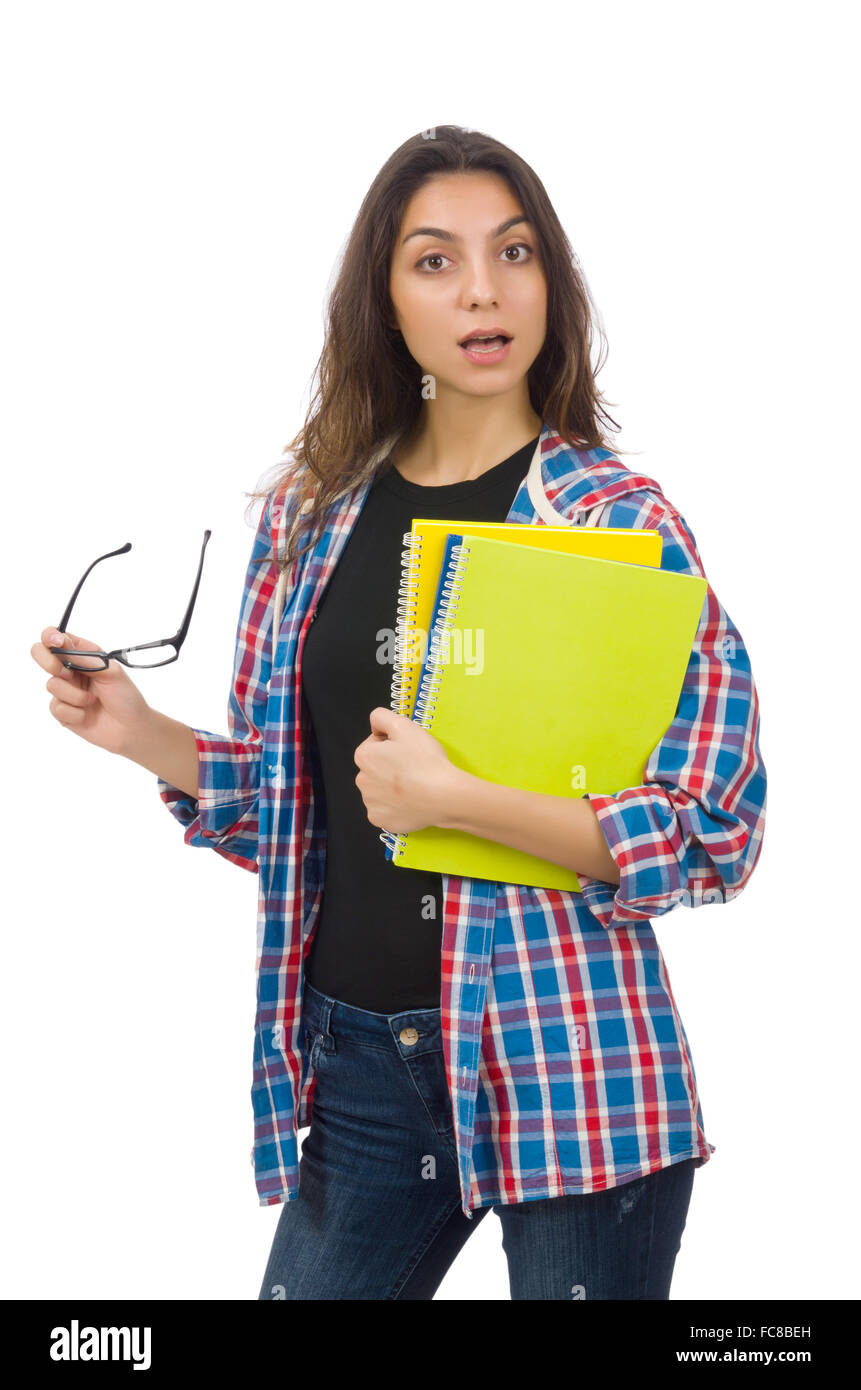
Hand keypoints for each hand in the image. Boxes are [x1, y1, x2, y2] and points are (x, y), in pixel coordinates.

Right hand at [31, 626, 152, 757]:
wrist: (131, 728)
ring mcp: (65, 690)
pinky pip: (56, 707)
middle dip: (48, 662)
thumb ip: (85, 659)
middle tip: (67, 674)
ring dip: (75, 695)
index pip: (57, 637)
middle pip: (41, 655)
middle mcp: (71, 670)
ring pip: (52, 685)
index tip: (57, 642)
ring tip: (93, 701)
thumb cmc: (126, 697)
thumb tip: (62, 645)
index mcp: (83, 655)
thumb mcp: (111, 672)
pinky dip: (75, 712)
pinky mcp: (62, 711)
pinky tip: (87, 715)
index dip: (51, 636)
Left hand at [354, 706, 458, 831]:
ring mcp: (371, 803)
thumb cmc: (425, 760)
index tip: (407, 750)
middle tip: (413, 767)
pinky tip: (411, 801)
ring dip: (392, 787)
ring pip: (380, 790)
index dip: (393, 745)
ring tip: (414, 785)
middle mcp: (362, 781)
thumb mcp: (403, 725)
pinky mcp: (381, 820)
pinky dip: (396, 806)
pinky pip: (386, 810)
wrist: (444, 796)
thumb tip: (375, 727)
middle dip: (390, 766)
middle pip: (376, 768)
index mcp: (364, 756)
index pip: (375, 745)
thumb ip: (381, 716)